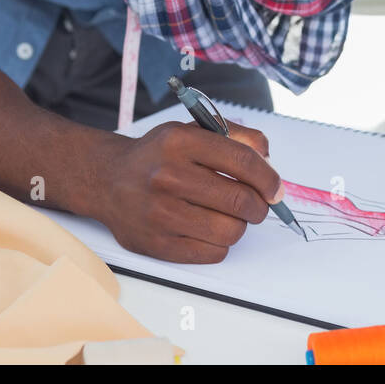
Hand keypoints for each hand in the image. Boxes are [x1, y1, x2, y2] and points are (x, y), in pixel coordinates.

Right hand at [90, 119, 282, 263]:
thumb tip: (269, 161)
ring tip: (229, 215)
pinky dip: (220, 243)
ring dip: (240, 225)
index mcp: (179, 141)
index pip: (242, 160)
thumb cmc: (159, 156)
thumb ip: (236, 137)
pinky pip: (212, 253)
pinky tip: (209, 228)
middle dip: (259, 206)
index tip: (276, 188)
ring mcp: (159, 213)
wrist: (108, 180)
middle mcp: (167, 176)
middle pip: (240, 200)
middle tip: (257, 205)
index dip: (268, 178)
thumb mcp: (192, 131)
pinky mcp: (156, 244)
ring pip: (230, 231)